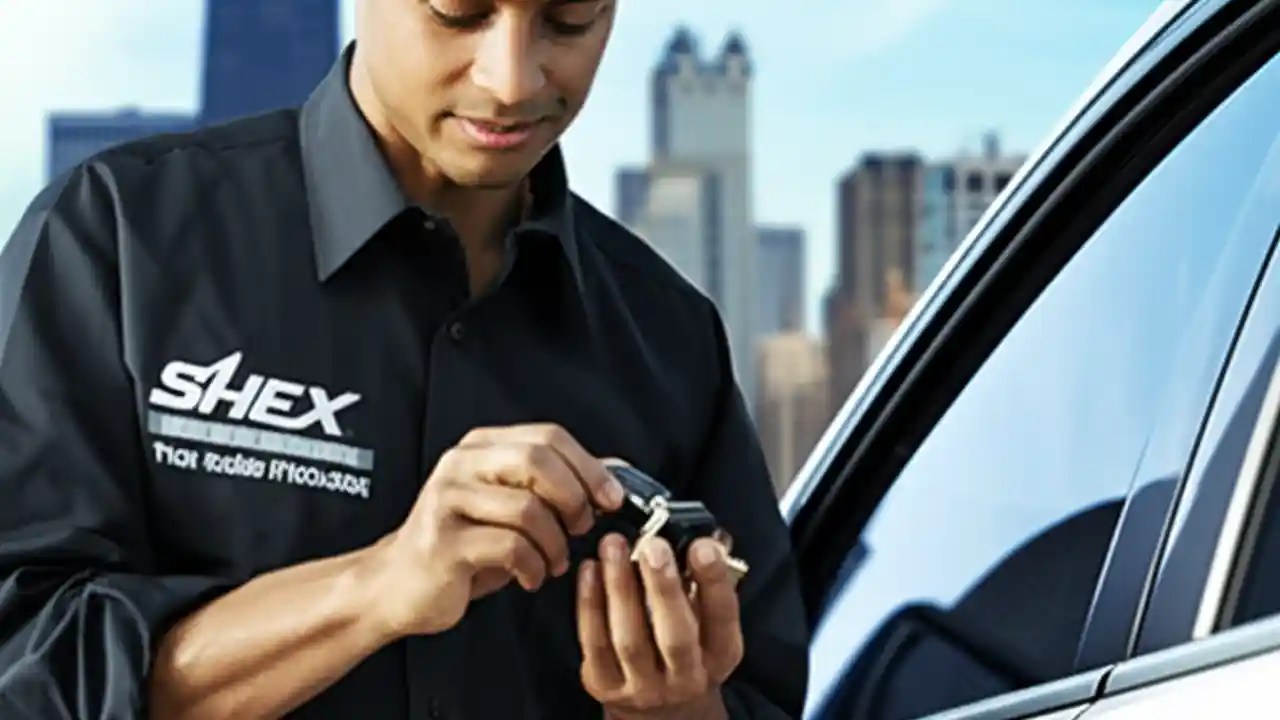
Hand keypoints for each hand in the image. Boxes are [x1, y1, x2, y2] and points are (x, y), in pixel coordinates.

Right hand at [366, 423, 625, 637]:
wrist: (399, 584)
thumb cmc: (463, 545)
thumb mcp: (512, 506)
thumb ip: (556, 485)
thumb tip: (615, 472)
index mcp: (481, 447)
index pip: (548, 436)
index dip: (588, 467)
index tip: (611, 498)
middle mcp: (460, 465)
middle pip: (538, 461)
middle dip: (574, 498)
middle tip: (581, 527)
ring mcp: (447, 501)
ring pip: (529, 509)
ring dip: (555, 544)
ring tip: (553, 561)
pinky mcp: (443, 542)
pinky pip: (511, 547)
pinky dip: (534, 567)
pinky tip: (530, 576)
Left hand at [577, 533, 743, 719]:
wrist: (660, 707)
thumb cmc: (686, 646)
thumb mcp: (707, 619)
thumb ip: (706, 580)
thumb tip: (709, 533)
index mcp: (719, 654)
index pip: (722, 618)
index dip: (714, 581)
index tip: (703, 545)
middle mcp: (686, 677)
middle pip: (676, 636)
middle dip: (664, 587)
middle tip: (653, 545)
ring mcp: (643, 685)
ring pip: (630, 639)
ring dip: (620, 587)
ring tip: (614, 546)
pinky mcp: (605, 685)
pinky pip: (594, 643)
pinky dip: (589, 604)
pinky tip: (589, 570)